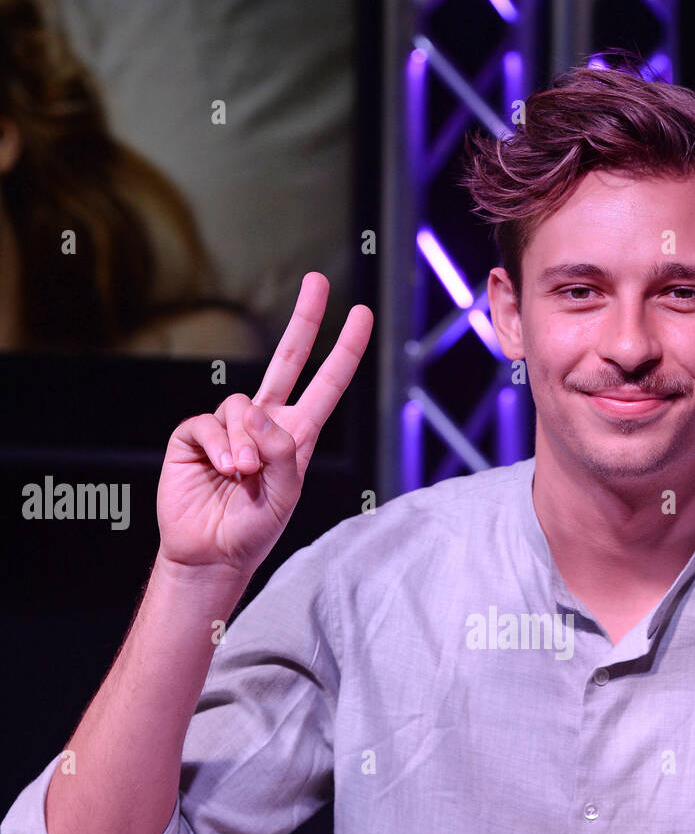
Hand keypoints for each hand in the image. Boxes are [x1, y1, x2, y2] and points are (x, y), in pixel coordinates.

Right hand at [156, 272, 373, 577]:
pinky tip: (222, 470)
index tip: (361, 314)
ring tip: (242, 475)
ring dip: (243, 442)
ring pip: (241, 406)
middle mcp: (265, 423)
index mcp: (296, 436)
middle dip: (304, 320)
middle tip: (316, 280)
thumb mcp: (284, 494)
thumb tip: (257, 410)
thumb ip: (280, 451)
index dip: (344, 351)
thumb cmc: (253, 529)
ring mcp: (229, 426)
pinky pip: (209, 423)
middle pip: (287, 359)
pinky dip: (219, 447)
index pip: (325, 385)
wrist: (211, 553)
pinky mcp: (195, 434)